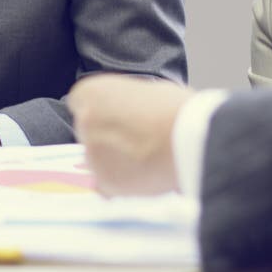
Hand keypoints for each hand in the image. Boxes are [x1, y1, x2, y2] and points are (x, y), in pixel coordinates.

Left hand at [68, 74, 193, 196]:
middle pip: (89, 129)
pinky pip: (105, 182)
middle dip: (108, 133)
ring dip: (114, 157)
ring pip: (97, 156)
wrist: (190, 140)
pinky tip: (141, 173)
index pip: (81, 101)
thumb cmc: (175, 108)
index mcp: (93, 91)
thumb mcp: (149, 89)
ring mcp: (92, 154)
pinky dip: (119, 179)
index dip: (102, 108)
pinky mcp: (105, 181)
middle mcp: (85, 122)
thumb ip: (127, 101)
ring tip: (145, 155)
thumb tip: (131, 110)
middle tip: (137, 135)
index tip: (119, 114)